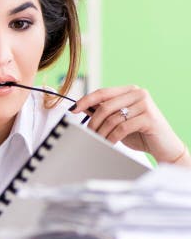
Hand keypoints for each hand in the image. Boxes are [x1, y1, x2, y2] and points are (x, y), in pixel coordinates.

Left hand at [71, 85, 188, 164]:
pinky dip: (112, 137)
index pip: (102, 92)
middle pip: (105, 106)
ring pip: (112, 118)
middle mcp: (139, 93)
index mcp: (130, 90)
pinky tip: (109, 143)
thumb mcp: (120, 120)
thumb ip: (105, 112)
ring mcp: (145, 104)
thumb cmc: (140, 133)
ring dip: (101, 132)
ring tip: (98, 140)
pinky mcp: (149, 118)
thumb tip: (81, 107)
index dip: (86, 100)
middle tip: (87, 133)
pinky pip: (122, 128)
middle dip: (93, 122)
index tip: (73, 109)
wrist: (165, 147)